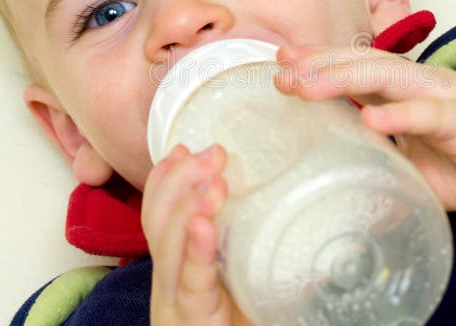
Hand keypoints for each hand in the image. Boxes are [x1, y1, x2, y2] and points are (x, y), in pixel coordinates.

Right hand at [142, 144, 251, 324]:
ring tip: (212, 178)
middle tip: (211, 153)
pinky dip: (197, 252)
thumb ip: (252, 247)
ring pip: (168, 246)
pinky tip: (205, 226)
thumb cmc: (244, 323)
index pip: (159, 215)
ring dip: (189, 206)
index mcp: (178, 268)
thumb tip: (296, 206)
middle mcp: (168, 282)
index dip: (166, 179)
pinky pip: (190, 284)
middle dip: (181, 180)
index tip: (182, 147)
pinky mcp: (192, 322)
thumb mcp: (245, 278)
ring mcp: (175, 303)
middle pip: (160, 222)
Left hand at [275, 45, 455, 212]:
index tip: (280, 66)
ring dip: (343, 79)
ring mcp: (442, 97)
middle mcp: (419, 84)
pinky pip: (428, 114)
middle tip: (279, 72)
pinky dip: (400, 116)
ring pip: (386, 77)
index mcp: (405, 92)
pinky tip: (372, 121)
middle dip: (318, 65)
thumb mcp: (415, 165)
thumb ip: (380, 166)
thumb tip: (337, 190)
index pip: (354, 68)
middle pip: (361, 63)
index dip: (318, 64)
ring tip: (305, 87)